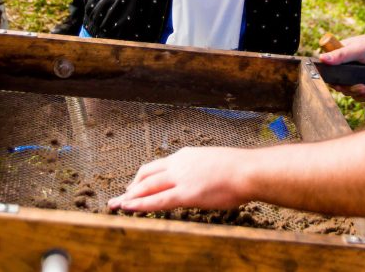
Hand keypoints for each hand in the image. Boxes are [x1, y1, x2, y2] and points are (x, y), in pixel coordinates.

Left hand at [108, 147, 251, 212]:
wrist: (248, 171)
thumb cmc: (237, 169)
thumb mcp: (212, 163)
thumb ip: (199, 170)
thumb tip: (198, 179)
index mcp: (185, 156)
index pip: (156, 166)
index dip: (141, 178)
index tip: (133, 186)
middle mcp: (178, 164)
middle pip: (146, 175)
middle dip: (130, 187)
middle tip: (120, 197)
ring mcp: (181, 178)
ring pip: (147, 187)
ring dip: (130, 197)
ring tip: (116, 205)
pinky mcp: (186, 193)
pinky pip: (158, 200)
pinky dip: (141, 205)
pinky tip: (130, 208)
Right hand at [319, 30, 364, 101]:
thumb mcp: (358, 50)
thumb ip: (340, 55)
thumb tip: (321, 59)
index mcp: (341, 53)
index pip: (330, 70)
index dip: (333, 80)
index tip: (340, 86)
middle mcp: (347, 63)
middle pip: (340, 82)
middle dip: (349, 88)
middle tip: (361, 88)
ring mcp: (358, 72)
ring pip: (350, 88)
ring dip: (357, 93)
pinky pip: (360, 91)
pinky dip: (364, 95)